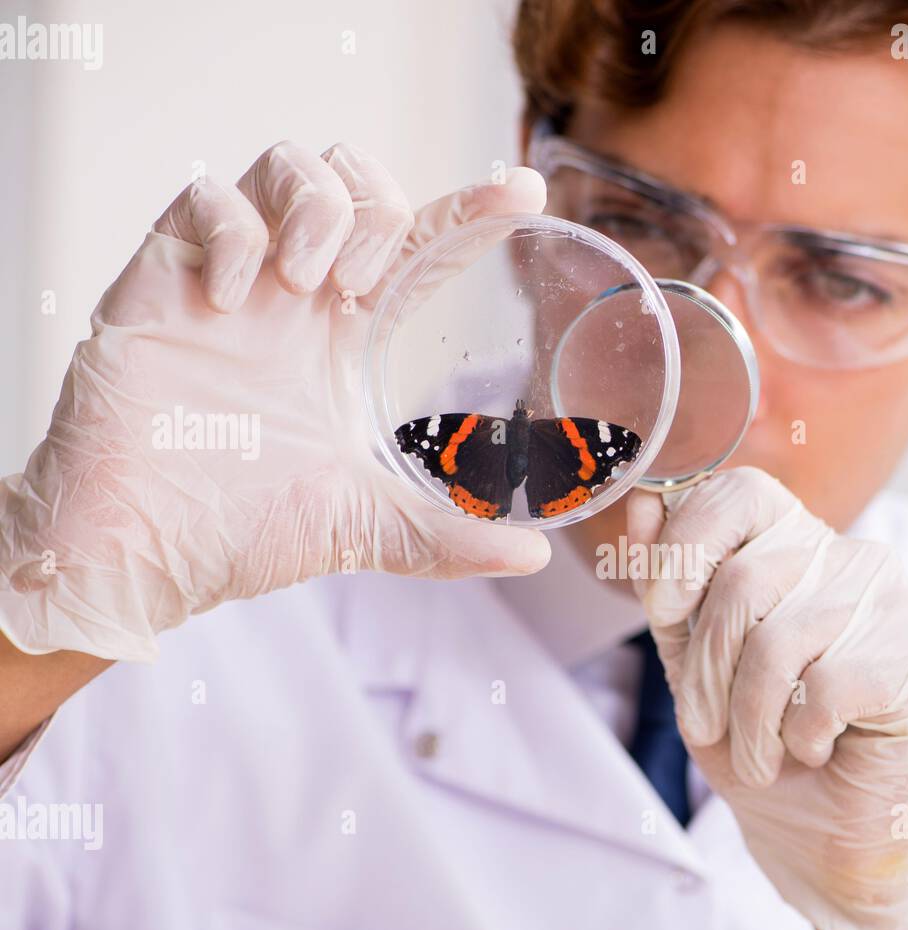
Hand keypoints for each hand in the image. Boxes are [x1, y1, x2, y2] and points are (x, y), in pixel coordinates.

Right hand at [0, 142, 550, 663]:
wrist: (143, 547)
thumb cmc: (244, 529)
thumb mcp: (365, 526)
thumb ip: (448, 536)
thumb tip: (534, 554)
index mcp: (346, 339)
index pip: (419, 251)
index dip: (470, 213)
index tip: (523, 196)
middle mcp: (294, 297)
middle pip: (354, 179)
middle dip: (378, 205)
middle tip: (362, 283)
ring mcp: (230, 278)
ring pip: (288, 165)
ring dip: (316, 208)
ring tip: (308, 285)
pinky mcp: (164, 274)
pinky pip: (205, 197)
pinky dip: (233, 229)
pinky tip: (233, 296)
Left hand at [626, 468, 907, 929]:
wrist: (838, 843)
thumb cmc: (768, 751)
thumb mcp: (695, 671)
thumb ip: (670, 594)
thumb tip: (640, 507)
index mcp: (796, 548)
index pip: (738, 493)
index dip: (685, 547)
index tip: (665, 612)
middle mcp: (854, 561)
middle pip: (743, 581)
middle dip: (705, 674)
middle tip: (711, 730)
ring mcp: (899, 605)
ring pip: (780, 640)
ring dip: (749, 720)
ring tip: (765, 753)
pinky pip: (827, 686)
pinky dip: (803, 735)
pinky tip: (824, 748)